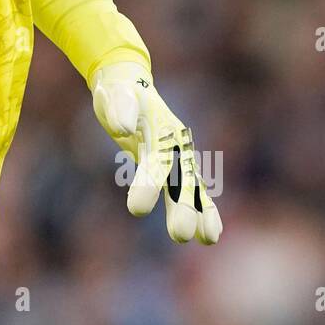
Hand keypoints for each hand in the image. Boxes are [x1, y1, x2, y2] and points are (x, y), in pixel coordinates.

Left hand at [91, 62, 221, 244]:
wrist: (128, 84)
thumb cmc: (119, 90)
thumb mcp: (115, 93)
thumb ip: (120, 108)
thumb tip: (122, 128)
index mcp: (163, 129)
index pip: (156, 161)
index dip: (148, 184)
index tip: (136, 210)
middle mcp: (176, 145)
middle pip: (182, 179)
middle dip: (183, 207)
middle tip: (181, 235)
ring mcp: (178, 156)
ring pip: (192, 188)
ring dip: (200, 213)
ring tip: (208, 239)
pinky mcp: (173, 166)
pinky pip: (192, 190)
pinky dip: (203, 209)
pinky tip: (209, 234)